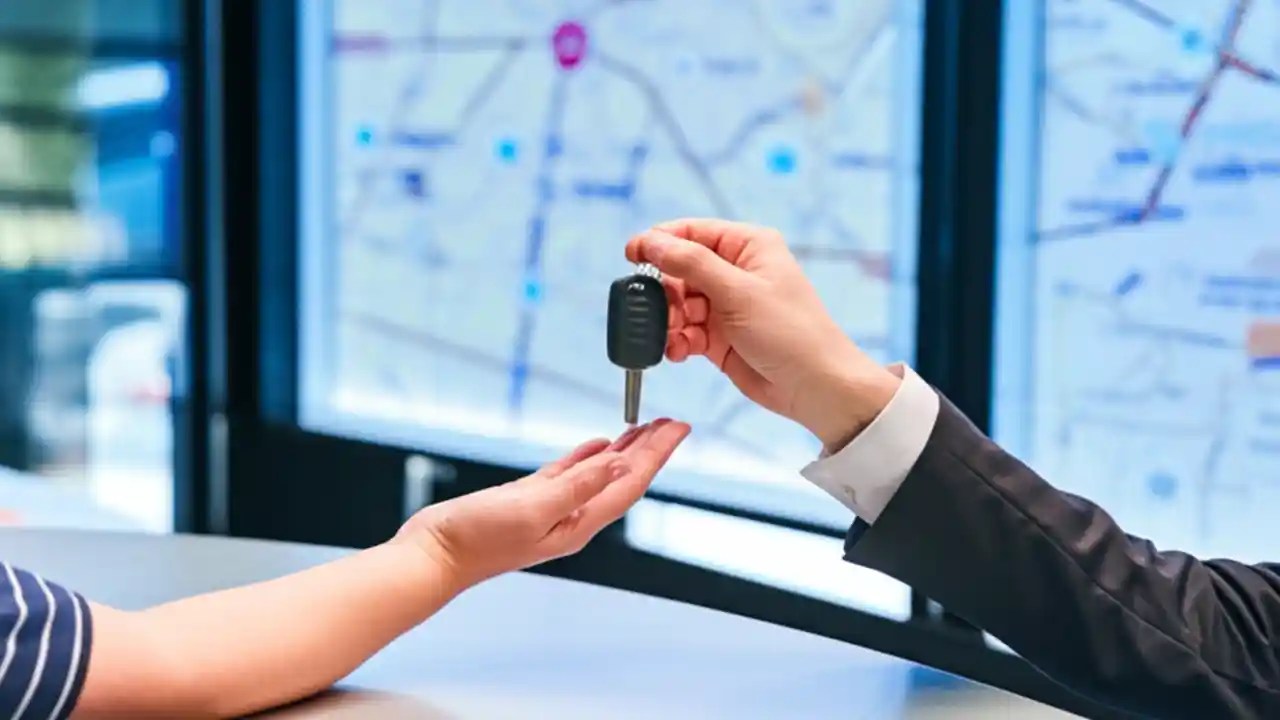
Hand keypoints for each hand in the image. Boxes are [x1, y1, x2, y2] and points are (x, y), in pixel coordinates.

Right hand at [395, 420, 689, 587]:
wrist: (434, 555)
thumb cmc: (476, 539)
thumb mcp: (532, 507)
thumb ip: (577, 486)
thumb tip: (617, 463)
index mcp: (579, 523)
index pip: (630, 484)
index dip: (658, 455)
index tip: (679, 428)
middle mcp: (573, 518)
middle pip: (623, 478)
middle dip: (649, 449)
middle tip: (671, 421)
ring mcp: (552, 509)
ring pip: (600, 473)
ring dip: (624, 450)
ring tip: (646, 427)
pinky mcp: (529, 500)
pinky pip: (571, 474)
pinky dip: (589, 456)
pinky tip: (599, 444)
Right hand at [626, 218, 898, 449]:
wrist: (814, 387)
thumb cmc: (790, 332)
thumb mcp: (738, 292)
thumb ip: (691, 264)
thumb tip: (650, 240)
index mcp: (748, 246)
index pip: (692, 232)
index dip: (659, 242)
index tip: (631, 256)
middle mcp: (735, 271)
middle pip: (679, 270)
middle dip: (664, 292)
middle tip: (662, 312)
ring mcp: (726, 305)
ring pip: (677, 304)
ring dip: (669, 321)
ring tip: (675, 337)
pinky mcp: (719, 337)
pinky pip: (685, 331)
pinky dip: (678, 341)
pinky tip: (681, 352)